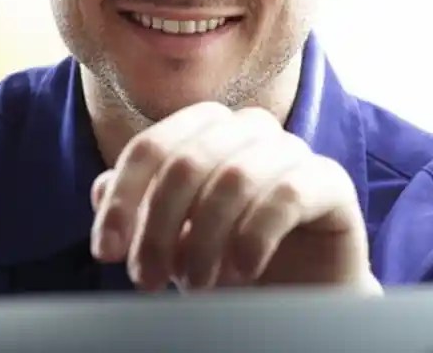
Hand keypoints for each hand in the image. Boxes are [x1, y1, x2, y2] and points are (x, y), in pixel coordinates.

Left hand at [89, 102, 379, 293]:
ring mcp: (294, 152)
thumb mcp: (172, 242)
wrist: (298, 302)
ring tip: (196, 284)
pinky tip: (243, 272)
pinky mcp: (332, 183)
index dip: (123, 197)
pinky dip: (254, 237)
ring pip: (233, 176)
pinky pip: (288, 194)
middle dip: (157, 226)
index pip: (152, 146)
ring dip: (203, 240)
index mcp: (208, 132)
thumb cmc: (230, 264)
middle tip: (148, 280)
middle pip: (186, 159)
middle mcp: (250, 131)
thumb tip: (100, 188)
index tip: (106, 252)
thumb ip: (138, 210)